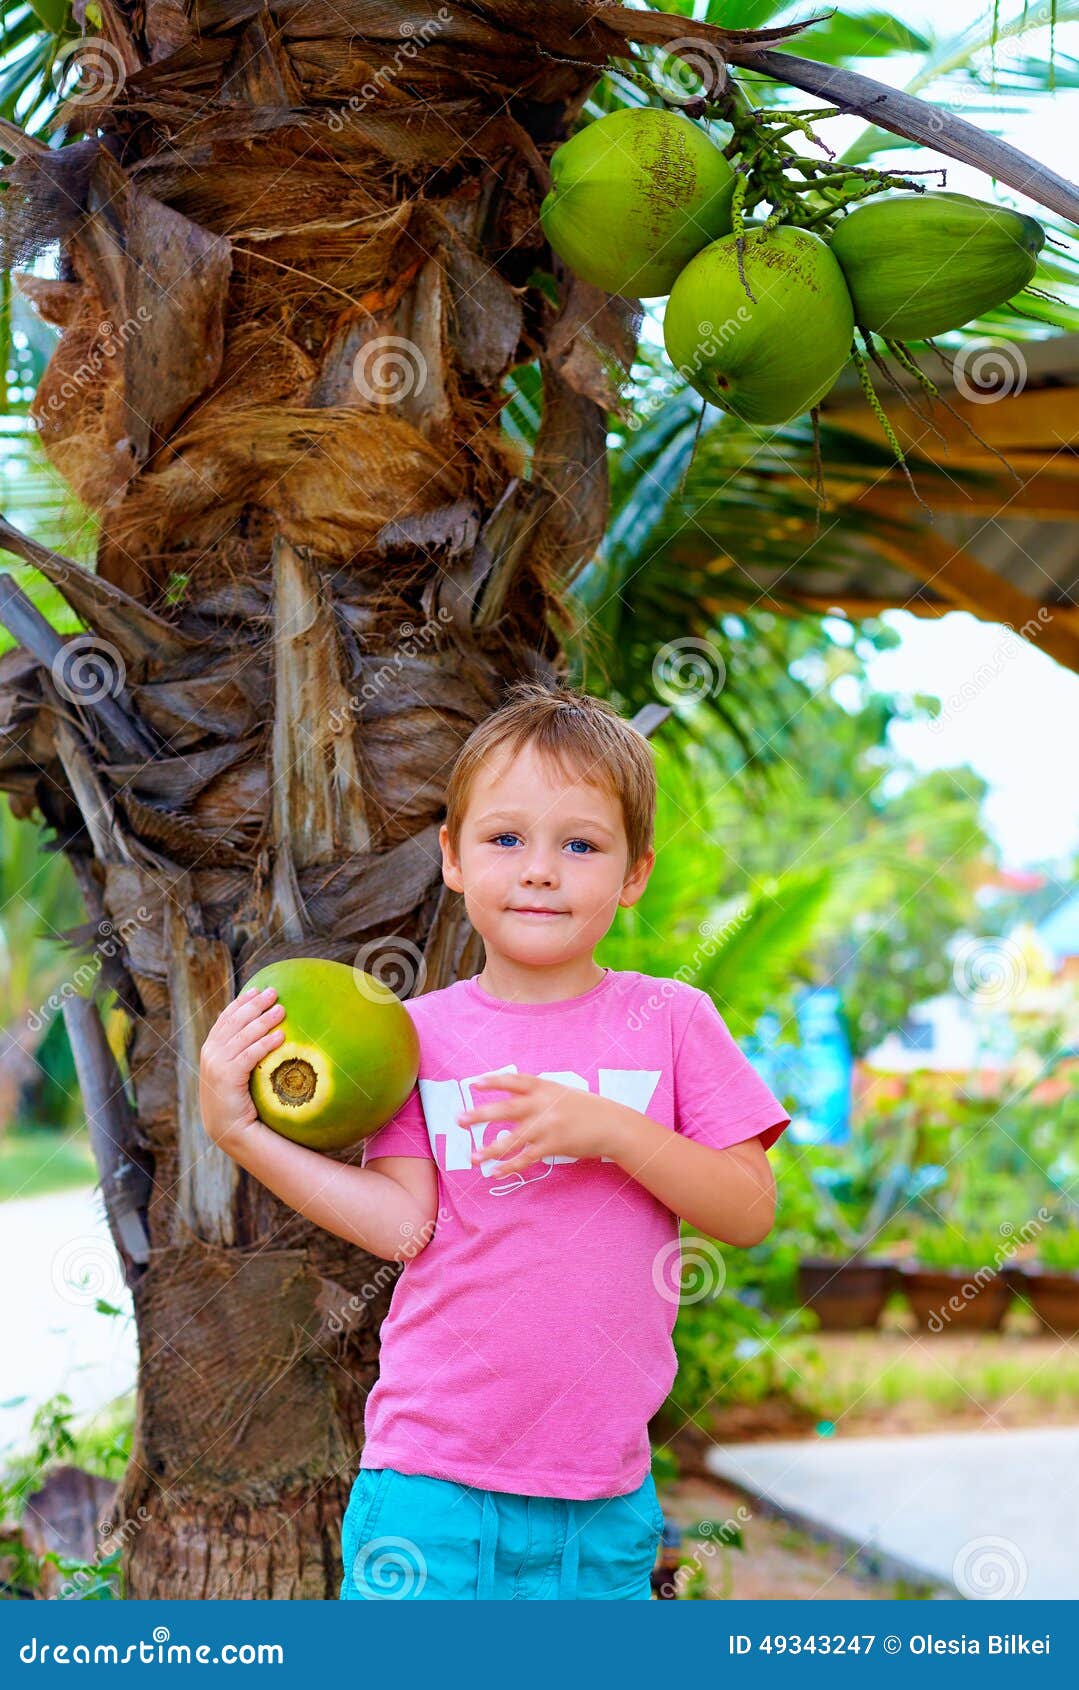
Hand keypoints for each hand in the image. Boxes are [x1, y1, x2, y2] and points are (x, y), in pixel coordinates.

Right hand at [198, 985, 285, 1153]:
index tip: (256, 989)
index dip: (241, 1002)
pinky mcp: (227, 1077)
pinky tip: (280, 1036)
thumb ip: (242, 1052)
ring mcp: (216, 1065)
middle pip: (235, 1022)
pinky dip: (265, 1044)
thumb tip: (265, 1032)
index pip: (226, 1018)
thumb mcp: (236, 1071)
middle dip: (255, 1005)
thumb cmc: (238, 1100)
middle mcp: (210, 1053)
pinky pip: (250, 1055)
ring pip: (243, 1036)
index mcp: (210, 1049)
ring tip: (282, 1010)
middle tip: (274, 992)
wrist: (229, 1129)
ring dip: (264, 1020)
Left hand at [461, 1072, 619, 1175]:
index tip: (473, 1083)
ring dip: (490, 1150)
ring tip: (472, 1158)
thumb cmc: (585, 1108)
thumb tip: (512, 1102)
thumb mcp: (560, 1092)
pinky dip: (510, 1167)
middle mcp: (542, 1105)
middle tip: (458, 1119)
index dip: (493, 1081)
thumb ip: (537, 1094)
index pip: (513, 1081)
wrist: (612, 1124)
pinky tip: (495, 1173)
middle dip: (480, 1114)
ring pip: (512, 1139)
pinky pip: (526, 1158)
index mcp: (544, 1087)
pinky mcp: (553, 1146)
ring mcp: (547, 1126)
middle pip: (506, 1109)